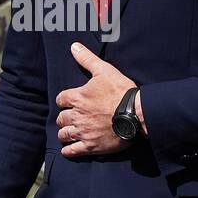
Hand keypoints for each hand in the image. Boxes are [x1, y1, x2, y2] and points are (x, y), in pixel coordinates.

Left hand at [55, 43, 134, 157]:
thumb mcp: (104, 71)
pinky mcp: (91, 146)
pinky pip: (73, 151)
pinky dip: (68, 151)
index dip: (64, 100)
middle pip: (61, 118)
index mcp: (78, 97)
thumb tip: (74, 46)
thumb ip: (87, 59)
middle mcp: (77, 115)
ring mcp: (83, 132)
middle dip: (64, 117)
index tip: (69, 101)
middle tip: (70, 118)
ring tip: (69, 132)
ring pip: (64, 134)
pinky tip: (68, 150)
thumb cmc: (121, 91)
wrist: (136, 113)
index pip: (61, 99)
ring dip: (65, 133)